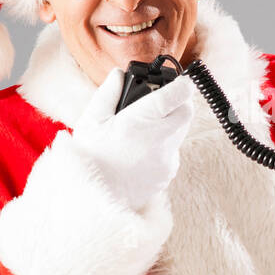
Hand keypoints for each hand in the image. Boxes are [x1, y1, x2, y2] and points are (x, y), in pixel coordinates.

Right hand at [69, 67, 195, 211]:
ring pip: (180, 132)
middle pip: (186, 112)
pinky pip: (172, 152)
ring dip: (169, 125)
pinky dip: (163, 146)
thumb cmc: (88, 158)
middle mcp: (160, 140)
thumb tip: (118, 74)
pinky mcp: (168, 173)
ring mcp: (167, 159)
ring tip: (143, 130)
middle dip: (177, 104)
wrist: (93, 200)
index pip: (178, 94)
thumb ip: (108, 94)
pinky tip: (140, 150)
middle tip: (158, 104)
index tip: (179, 81)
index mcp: (141, 121)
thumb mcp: (90, 121)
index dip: (181, 84)